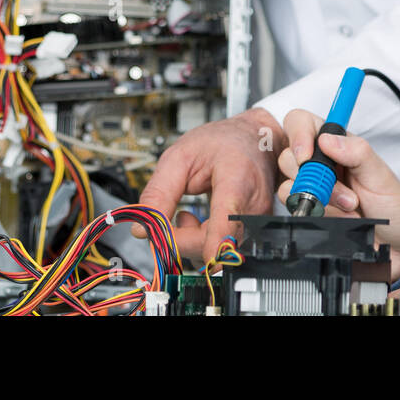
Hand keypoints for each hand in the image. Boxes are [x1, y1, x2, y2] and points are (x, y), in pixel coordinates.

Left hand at [135, 108, 286, 262]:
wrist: (255, 140)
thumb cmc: (222, 143)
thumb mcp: (180, 156)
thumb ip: (159, 192)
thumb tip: (142, 229)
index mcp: (237, 178)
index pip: (228, 217)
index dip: (218, 241)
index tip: (211, 259)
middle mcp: (253, 206)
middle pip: (217, 243)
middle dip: (183, 239)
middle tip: (166, 220)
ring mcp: (257, 222)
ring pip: (219, 251)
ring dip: (193, 241)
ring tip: (184, 215)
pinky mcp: (255, 232)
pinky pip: (225, 248)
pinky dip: (205, 241)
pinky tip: (199, 222)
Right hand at [276, 109, 399, 280]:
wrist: (396, 238)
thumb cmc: (391, 201)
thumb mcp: (379, 172)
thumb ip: (356, 151)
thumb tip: (326, 139)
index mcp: (335, 142)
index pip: (301, 123)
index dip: (298, 135)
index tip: (306, 157)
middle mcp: (319, 162)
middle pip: (289, 156)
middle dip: (316, 177)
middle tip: (341, 188)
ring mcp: (311, 186)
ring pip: (289, 184)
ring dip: (322, 198)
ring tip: (350, 204)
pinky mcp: (309, 209)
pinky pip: (296, 208)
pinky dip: (321, 213)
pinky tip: (342, 216)